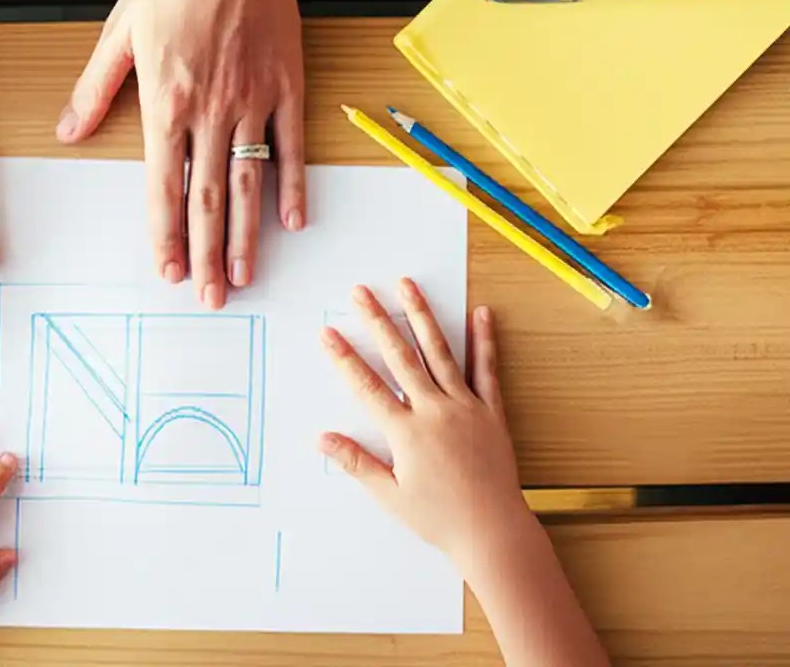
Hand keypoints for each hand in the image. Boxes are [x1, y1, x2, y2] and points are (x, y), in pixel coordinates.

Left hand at [57, 0, 304, 308]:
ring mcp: (254, 101)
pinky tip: (291, 223)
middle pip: (208, 198)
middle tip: (210, 298)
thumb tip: (68, 133)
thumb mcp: (121, 27)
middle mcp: (211, 110)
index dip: (165, 234)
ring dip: (245, 236)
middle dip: (206, 254)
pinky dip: (292, 186)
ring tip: (244, 276)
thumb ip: (95, 87)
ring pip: (249, 182)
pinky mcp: (287, 86)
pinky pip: (291, 146)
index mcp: (166, 100)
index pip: (164, 185)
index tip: (166, 271)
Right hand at [318, 278, 531, 567]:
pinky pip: (487, 369)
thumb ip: (356, 462)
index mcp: (406, 432)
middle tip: (360, 292)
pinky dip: (484, 340)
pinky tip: (481, 314)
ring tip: (407, 285)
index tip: (328, 332)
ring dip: (421, 316)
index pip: (367, 385)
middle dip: (377, 320)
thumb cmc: (440, 518)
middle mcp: (434, 410)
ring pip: (439, 352)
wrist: (493, 530)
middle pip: (400, 356)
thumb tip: (322, 439)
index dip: (344, 357)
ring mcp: (465, 406)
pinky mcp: (491, 412)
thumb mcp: (390, 495)